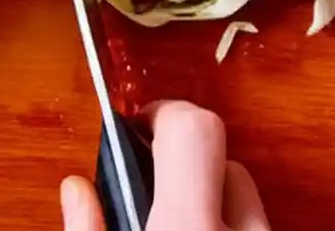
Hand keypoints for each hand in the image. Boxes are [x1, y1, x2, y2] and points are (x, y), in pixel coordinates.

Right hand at [59, 100, 268, 230]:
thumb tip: (77, 190)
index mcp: (186, 229)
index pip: (193, 127)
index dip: (164, 115)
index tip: (139, 128)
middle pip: (227, 163)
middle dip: (189, 169)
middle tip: (152, 200)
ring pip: (249, 202)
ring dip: (215, 205)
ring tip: (178, 230)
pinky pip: (257, 227)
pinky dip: (231, 229)